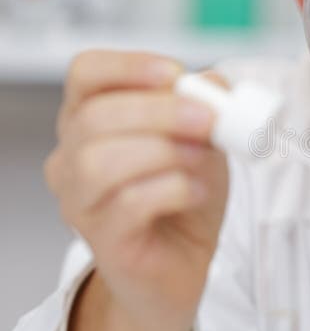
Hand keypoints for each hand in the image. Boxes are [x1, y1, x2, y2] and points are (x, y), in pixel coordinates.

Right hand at [45, 50, 228, 330]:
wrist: (184, 263)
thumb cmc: (185, 196)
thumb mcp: (204, 139)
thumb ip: (207, 107)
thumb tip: (215, 84)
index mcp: (93, 118)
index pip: (86, 73)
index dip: (128, 67)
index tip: (175, 73)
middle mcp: (73, 156)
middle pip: (96, 116)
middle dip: (161, 112)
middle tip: (209, 120)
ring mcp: (80, 201)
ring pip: (100, 161)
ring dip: (163, 151)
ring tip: (202, 158)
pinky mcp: (101, 240)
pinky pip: (127, 204)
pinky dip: (172, 190)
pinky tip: (196, 193)